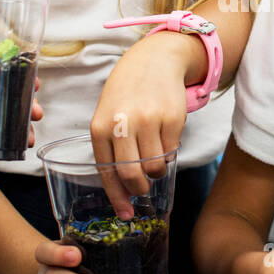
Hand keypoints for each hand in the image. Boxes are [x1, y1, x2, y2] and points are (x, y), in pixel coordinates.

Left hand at [0, 80, 43, 219]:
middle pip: (2, 97)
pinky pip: (7, 146)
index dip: (0, 69)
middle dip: (22, 91)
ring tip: (34, 116)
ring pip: (9, 120)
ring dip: (25, 115)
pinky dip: (20, 141)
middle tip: (33, 90)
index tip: (17, 63)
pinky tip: (27, 139)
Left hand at [89, 32, 198, 217]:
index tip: (125, 214)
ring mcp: (149, 120)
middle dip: (138, 190)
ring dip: (156, 171)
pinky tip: (163, 140)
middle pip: (132, 175)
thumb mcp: (107, 115)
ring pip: (155, 167)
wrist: (154, 60)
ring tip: (153, 158)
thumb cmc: (126, 93)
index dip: (117, 197)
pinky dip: (168, 155)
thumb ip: (111, 147)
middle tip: (142, 190)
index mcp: (100, 127)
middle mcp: (123, 124)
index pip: (107, 171)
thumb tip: (121, 188)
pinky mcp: (173, 118)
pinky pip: (172, 153)